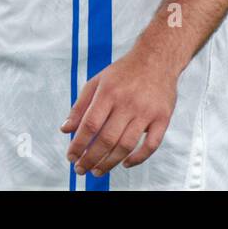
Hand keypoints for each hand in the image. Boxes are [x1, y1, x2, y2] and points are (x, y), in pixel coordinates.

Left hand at [60, 46, 179, 176]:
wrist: (158, 57)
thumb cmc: (125, 71)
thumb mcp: (98, 82)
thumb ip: (80, 106)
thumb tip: (65, 129)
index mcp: (109, 92)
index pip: (89, 124)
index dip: (78, 144)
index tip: (71, 157)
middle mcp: (127, 102)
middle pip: (106, 139)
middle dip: (90, 158)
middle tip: (81, 169)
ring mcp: (146, 111)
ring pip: (126, 145)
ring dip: (109, 162)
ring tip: (98, 171)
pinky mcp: (162, 117)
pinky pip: (151, 145)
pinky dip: (138, 158)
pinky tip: (125, 163)